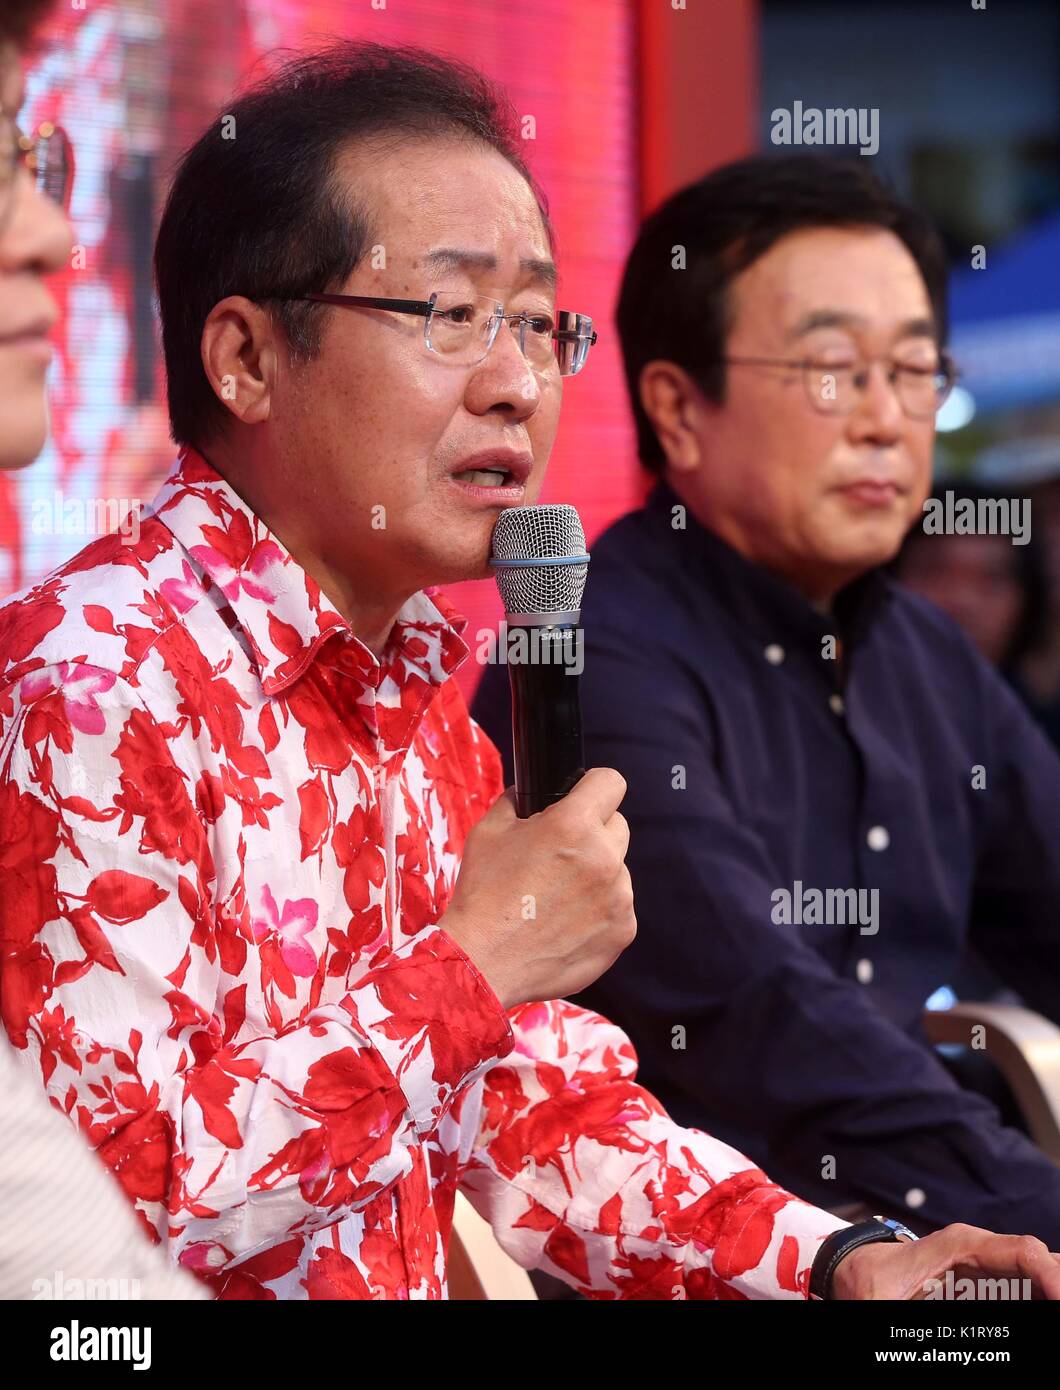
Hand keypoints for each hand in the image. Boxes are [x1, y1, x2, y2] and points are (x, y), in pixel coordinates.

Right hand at [439, 768, 635, 1009]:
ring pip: (617, 870)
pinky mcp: (623, 931)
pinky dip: (599, 912)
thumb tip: (529, 793)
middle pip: (617, 827)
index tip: (585, 798)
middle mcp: (604, 857)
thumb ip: (516, 802)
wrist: (483, 961)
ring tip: (557, 898)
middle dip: (593, 834)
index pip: (611, 782)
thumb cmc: (482, 894)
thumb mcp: (489, 831)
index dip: (594, 788)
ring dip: (596, 875)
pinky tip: (566, 923)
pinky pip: (619, 908)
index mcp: (573, 825)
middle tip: (560, 856)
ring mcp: (619, 897)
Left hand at [831, 1223, 1059, 1299]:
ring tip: (1055, 1306)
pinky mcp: (988, 1284)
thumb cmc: (870, 1282)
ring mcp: (988, 1266)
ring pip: (1038, 1275)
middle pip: (1042, 1260)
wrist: (859, 1272)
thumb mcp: (879, 1302)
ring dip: (1051, 1290)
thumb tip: (911, 1324)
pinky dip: (1041, 1296)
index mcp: (961, 1244)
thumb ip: (890, 1312)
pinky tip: (1046, 1304)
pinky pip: (1026, 1288)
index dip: (1053, 1274)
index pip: (1023, 1251)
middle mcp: (982, 1250)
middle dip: (1059, 1284)